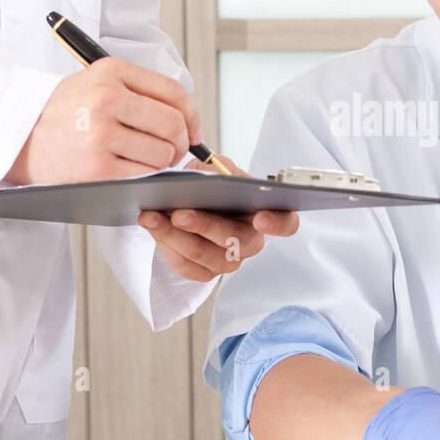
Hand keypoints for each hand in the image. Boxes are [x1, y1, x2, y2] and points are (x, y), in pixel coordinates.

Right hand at [5, 56, 201, 185]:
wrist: (17, 137)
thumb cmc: (63, 112)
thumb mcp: (96, 82)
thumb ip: (140, 91)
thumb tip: (188, 119)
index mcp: (111, 72)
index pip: (173, 92)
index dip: (192, 115)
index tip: (194, 131)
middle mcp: (106, 98)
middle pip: (173, 125)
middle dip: (180, 143)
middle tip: (172, 152)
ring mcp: (100, 133)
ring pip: (163, 154)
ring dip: (162, 164)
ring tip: (144, 162)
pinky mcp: (97, 167)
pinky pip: (145, 176)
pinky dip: (147, 179)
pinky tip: (133, 174)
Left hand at [137, 154, 299, 282]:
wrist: (185, 199)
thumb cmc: (208, 184)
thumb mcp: (215, 168)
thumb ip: (220, 169)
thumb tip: (213, 178)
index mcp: (265, 212)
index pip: (286, 223)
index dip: (277, 223)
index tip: (260, 218)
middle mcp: (251, 241)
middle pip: (238, 242)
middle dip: (207, 227)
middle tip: (180, 214)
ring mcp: (229, 260)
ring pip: (207, 257)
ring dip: (176, 237)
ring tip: (153, 216)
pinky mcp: (205, 272)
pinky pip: (186, 266)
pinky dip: (166, 246)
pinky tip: (152, 226)